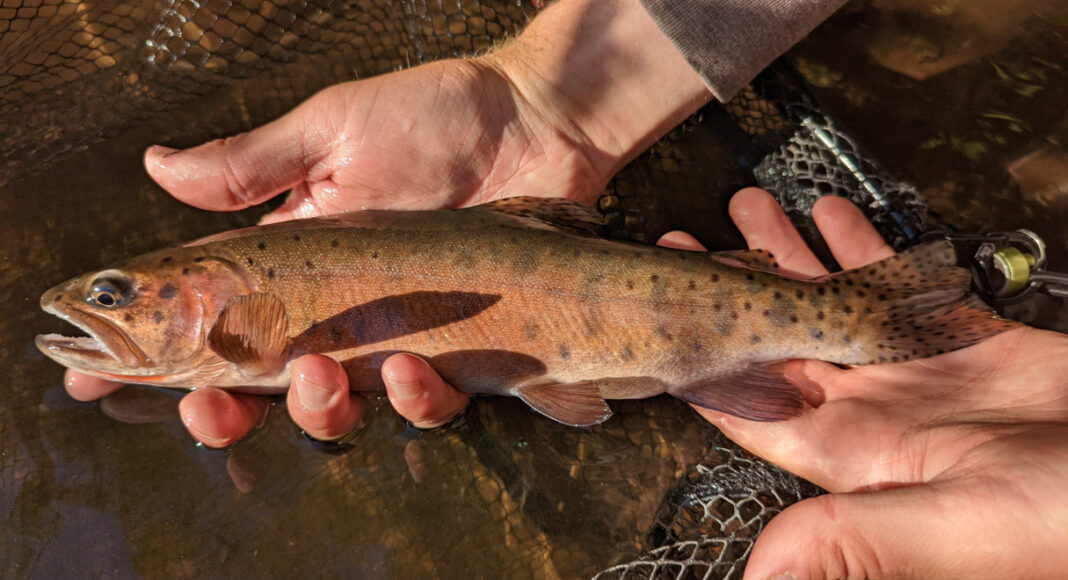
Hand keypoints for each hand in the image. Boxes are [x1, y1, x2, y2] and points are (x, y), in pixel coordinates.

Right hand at [63, 0, 710, 444]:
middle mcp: (340, 307)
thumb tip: (157, 166)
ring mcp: (400, 330)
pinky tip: (411, 367)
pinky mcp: (466, 345)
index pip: (212, 317)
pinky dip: (418, 396)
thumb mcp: (333, 130)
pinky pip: (434, 396)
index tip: (96, 386)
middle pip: (265, 387)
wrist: (537, 122)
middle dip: (231, 413)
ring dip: (321, 411)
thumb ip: (252, 165)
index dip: (158, 357)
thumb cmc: (437, 116)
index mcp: (293, 260)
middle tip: (218, 407)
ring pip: (344, 408)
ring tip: (323, 378)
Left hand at [664, 188, 1067, 579]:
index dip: (701, 362)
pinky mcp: (958, 336)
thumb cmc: (1060, 521)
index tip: (658, 317)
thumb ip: (854, 541)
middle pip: (774, 338)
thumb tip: (759, 575)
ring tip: (746, 207)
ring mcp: (910, 368)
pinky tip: (830, 212)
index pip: (749, 406)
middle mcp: (867, 408)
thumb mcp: (952, 527)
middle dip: (729, 289)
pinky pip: (896, 281)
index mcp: (848, 453)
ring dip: (787, 254)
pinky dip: (863, 244)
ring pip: (829, 299)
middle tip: (684, 240)